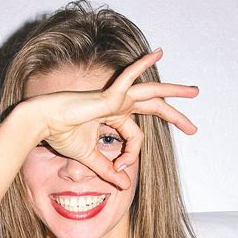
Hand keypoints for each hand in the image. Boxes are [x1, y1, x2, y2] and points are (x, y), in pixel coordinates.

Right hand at [24, 48, 198, 188]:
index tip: (121, 169)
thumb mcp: (90, 158)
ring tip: (195, 92)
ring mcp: (114, 96)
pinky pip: (129, 76)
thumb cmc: (60, 135)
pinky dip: (143, 63)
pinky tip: (158, 51)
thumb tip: (125, 186)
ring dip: (174, 91)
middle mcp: (116, 103)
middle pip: (153, 107)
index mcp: (112, 116)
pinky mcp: (108, 94)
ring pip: (151, 91)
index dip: (131, 157)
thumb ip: (108, 170)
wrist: (42, 123)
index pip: (135, 138)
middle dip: (175, 117)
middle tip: (193, 129)